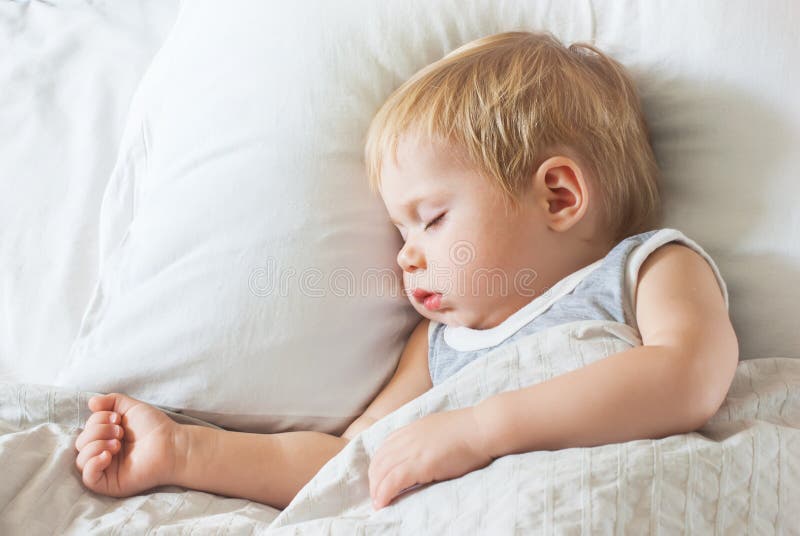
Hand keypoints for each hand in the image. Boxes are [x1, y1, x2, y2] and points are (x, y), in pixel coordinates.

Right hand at [74, 393, 180, 496]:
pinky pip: (88, 479)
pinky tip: (107, 456)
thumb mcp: (131, 408)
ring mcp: (106, 470)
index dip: (97, 420)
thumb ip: (111, 401)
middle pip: (81, 443)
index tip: (118, 418)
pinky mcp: (110, 484)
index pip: (86, 429)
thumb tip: (90, 402)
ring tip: (118, 443)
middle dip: (98, 432)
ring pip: (81, 460)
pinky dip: (92, 465)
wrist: (171, 445)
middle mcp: (103, 453)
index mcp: (106, 437)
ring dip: (97, 446)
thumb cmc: (154, 427)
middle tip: (121, 432)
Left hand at [368, 407, 493, 508]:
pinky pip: (393, 481)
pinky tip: (382, 503)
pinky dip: (384, 493)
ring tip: (378, 504)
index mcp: (412, 428)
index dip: (378, 466)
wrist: (483, 427)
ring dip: (376, 490)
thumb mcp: (439, 428)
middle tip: (377, 496)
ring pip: (381, 471)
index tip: (380, 480)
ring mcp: (412, 450)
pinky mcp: (420, 464)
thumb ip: (425, 438)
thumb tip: (424, 452)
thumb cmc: (470, 430)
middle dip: (374, 480)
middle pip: (378, 461)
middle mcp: (407, 437)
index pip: (384, 448)